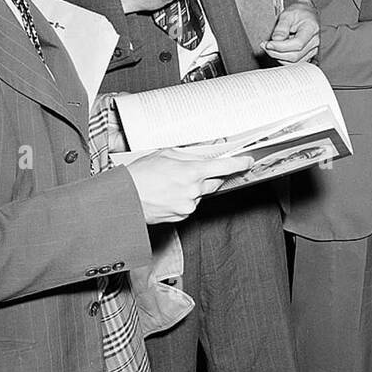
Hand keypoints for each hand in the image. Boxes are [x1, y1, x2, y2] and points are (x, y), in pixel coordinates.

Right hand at [125, 149, 254, 223]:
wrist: (122, 199)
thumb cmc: (139, 174)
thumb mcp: (164, 155)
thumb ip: (188, 155)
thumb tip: (204, 155)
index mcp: (191, 172)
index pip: (224, 167)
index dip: (239, 164)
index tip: (248, 161)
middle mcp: (193, 190)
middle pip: (214, 182)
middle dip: (209, 176)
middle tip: (194, 171)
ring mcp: (188, 205)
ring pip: (201, 194)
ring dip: (193, 188)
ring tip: (171, 183)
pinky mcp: (181, 216)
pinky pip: (191, 205)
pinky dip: (185, 198)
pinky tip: (168, 194)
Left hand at [264, 0, 319, 63]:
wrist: (307, 13)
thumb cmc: (299, 12)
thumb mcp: (288, 14)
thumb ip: (282, 27)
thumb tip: (276, 40)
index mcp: (311, 29)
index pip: (297, 44)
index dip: (281, 47)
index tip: (268, 44)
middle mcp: (314, 42)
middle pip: (295, 56)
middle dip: (276, 53)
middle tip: (265, 46)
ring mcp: (312, 50)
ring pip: (294, 62)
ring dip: (278, 57)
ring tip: (269, 47)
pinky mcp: (307, 55)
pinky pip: (295, 62)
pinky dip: (283, 59)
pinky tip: (276, 51)